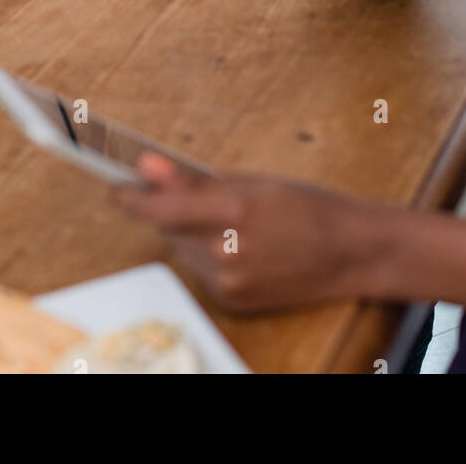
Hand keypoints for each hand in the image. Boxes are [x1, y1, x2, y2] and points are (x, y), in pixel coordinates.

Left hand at [116, 153, 391, 312]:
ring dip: (190, 234)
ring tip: (230, 222)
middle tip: (194, 195)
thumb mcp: (252, 181)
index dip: (134, 198)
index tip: (117, 187)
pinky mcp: (232, 300)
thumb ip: (194, 178)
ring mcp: (229, 281)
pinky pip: (200, 271)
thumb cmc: (304, 205)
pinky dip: (206, 255)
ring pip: (183, 250)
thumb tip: (148, 164)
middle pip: (169, 229)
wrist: (349, 252)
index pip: (163, 208)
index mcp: (234, 209)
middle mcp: (227, 251)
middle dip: (171, 210)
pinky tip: (237, 245)